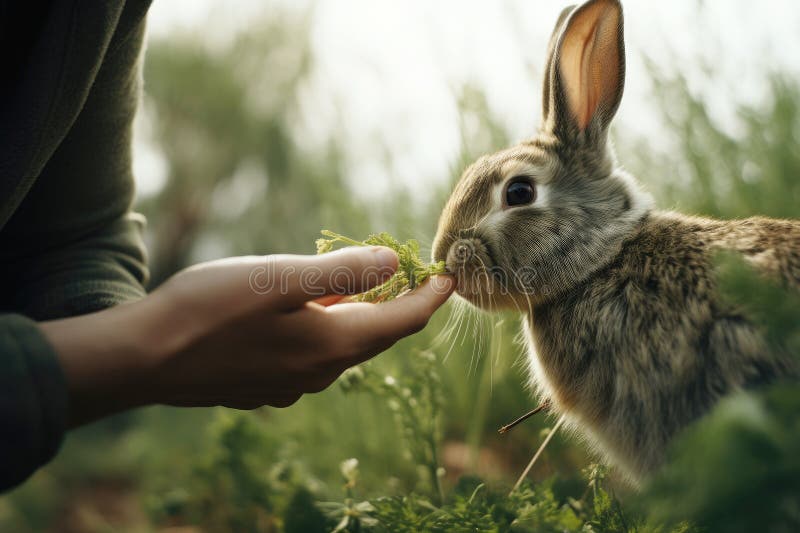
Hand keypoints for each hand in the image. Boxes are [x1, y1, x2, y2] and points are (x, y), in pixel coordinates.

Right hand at [40, 247, 454, 425]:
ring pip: (344, 347)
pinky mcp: (265, 386)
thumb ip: (340, 271)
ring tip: (366, 285)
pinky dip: (328, 329)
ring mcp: (290, 385)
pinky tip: (312, 311)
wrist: (144, 359)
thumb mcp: (278, 277)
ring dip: (361, 316)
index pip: (402, 323)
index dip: (429, 299)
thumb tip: (392, 264)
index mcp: (331, 345)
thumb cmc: (209, 310)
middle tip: (412, 275)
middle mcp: (318, 373)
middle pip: (377, 338)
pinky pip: (313, 356)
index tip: (450, 277)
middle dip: (400, 306)